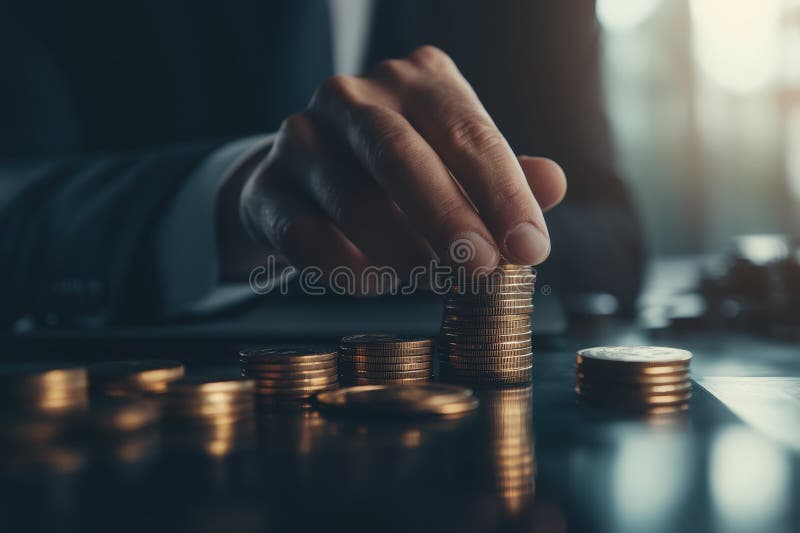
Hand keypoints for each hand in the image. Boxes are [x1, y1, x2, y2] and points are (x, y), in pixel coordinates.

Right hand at [240, 46, 565, 287]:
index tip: (531, 250)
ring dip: (397, 251)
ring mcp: (300, 137)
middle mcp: (353, 96)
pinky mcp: (264, 186)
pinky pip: (302, 232)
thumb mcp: (458, 167)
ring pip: (350, 198)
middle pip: (401, 155)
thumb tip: (553, 183)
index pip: (468, 133)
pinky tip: (369, 284)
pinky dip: (341, 266)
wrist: (305, 181)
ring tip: (427, 282)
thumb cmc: (400, 176)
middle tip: (479, 270)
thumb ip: (504, 175)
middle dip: (447, 217)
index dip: (503, 195)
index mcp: (416, 81)